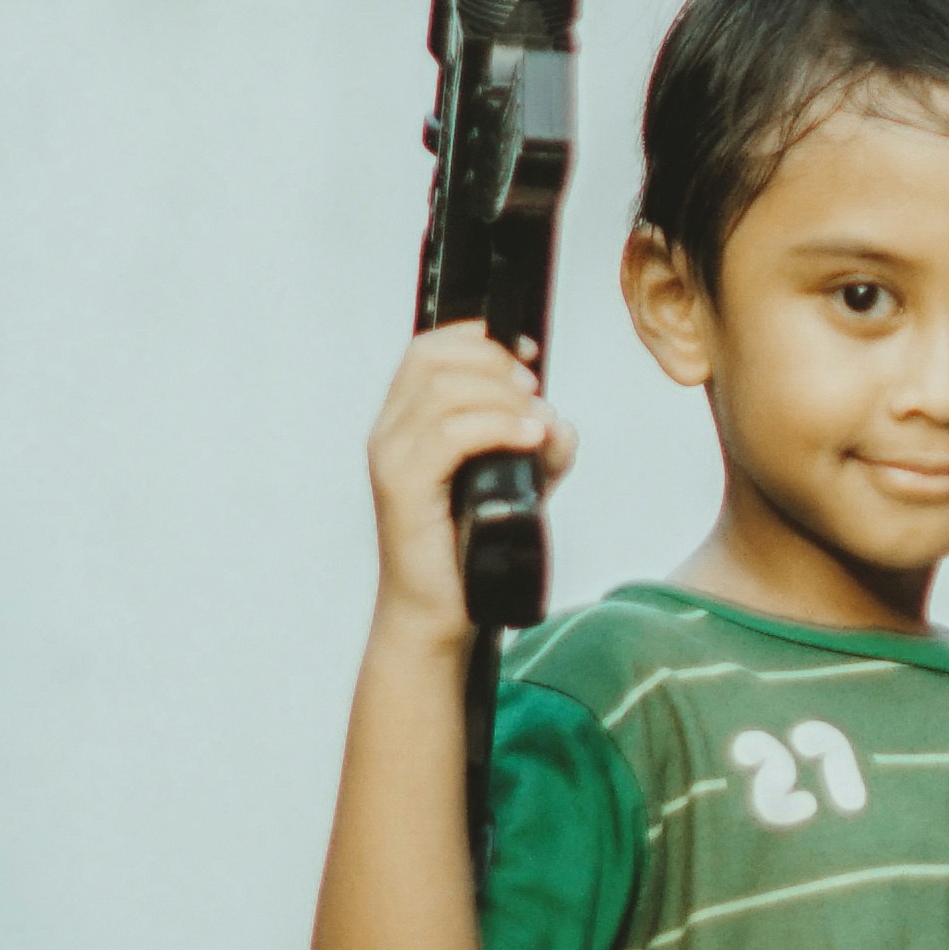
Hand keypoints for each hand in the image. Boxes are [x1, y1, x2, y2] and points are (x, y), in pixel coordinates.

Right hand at [367, 320, 566, 639]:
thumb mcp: (518, 481)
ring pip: (442, 391)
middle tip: (533, 392)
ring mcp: (392, 460)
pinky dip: (498, 427)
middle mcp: (389, 433)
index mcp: (405, 421)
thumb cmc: (472, 543)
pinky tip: (531, 438)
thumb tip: (559, 423)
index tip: (529, 355)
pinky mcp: (404, 490)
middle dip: (495, 363)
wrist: (440, 609)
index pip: (428, 349)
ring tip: (536, 423)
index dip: (481, 339)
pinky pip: (448, 436)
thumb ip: (542, 445)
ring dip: (502, 396)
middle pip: (432, 358)